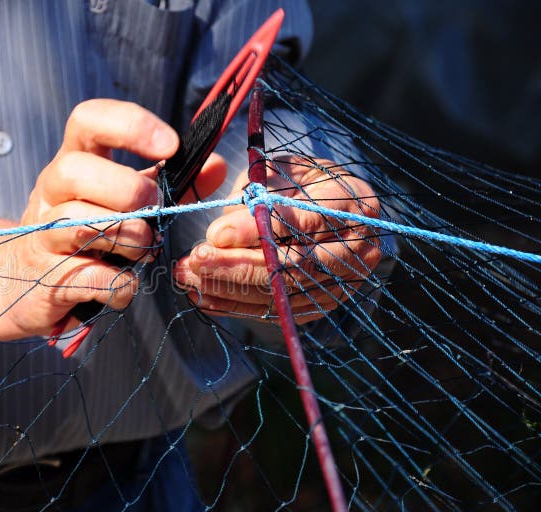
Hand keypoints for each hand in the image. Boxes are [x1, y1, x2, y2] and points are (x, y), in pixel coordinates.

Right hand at [0, 100, 226, 337]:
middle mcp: (50, 192)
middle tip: (152, 213)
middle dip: (128, 193)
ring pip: (81, 224)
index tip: (169, 145)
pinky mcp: (45, 278)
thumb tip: (215, 165)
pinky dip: (120, 285)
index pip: (88, 120)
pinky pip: (89, 277)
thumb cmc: (83, 235)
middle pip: (76, 171)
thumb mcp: (121, 201)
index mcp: (72, 161)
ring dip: (128, 240)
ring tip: (142, 250)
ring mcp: (41, 235)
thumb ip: (166, 184)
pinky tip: (125, 285)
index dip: (131, 125)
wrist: (20, 282)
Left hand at [172, 156, 381, 324]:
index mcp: (350, 204)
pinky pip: (274, 311)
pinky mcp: (320, 305)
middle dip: (235, 267)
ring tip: (187, 277)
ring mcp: (341, 284)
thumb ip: (258, 192)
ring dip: (227, 289)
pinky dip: (235, 305)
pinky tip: (203, 295)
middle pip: (292, 268)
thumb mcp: (286, 169)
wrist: (341, 211)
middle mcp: (355, 250)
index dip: (256, 231)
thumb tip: (220, 233)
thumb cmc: (306, 184)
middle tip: (192, 261)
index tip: (214, 234)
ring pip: (279, 295)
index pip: (303, 221)